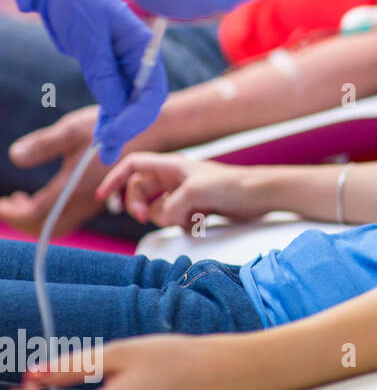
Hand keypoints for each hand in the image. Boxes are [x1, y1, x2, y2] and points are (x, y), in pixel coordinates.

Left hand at [1, 107, 110, 235]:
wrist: (150, 131)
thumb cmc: (111, 127)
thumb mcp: (72, 129)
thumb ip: (42, 145)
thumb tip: (15, 156)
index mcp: (75, 187)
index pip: (35, 213)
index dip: (11, 212)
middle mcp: (84, 200)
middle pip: (45, 227)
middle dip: (20, 221)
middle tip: (5, 205)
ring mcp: (92, 202)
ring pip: (57, 226)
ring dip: (33, 220)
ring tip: (17, 202)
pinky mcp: (96, 198)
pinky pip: (67, 218)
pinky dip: (48, 215)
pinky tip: (39, 197)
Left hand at [11, 0, 167, 163]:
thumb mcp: (89, 38)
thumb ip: (104, 74)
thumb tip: (115, 110)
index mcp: (143, 48)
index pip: (151, 92)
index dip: (135, 117)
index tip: (113, 134)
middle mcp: (139, 59)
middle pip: (143, 102)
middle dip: (127, 127)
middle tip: (105, 150)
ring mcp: (123, 64)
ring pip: (129, 103)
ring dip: (117, 125)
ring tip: (102, 148)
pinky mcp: (107, 67)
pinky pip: (114, 97)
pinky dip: (108, 115)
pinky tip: (100, 131)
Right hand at [96, 152, 260, 226]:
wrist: (260, 196)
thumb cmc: (232, 185)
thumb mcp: (194, 192)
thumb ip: (170, 205)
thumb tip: (160, 219)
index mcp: (171, 166)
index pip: (133, 166)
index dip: (115, 179)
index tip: (104, 198)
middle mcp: (174, 178)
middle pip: (139, 192)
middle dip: (139, 207)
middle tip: (145, 218)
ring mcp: (184, 195)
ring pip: (157, 210)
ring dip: (167, 217)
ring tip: (192, 215)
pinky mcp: (195, 209)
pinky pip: (174, 220)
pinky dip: (182, 224)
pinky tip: (202, 220)